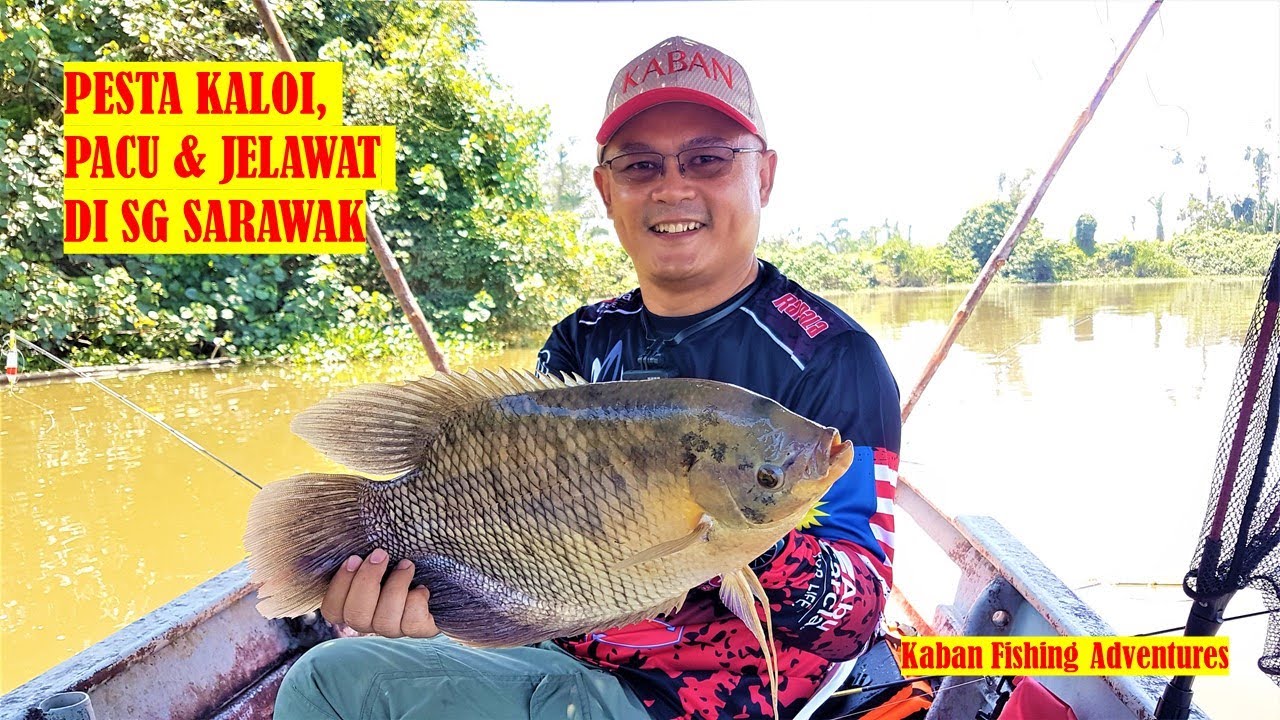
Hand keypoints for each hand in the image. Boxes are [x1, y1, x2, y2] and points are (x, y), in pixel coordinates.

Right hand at [320, 548, 438, 637]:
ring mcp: (393, 629)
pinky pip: (412, 625)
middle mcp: (370, 622)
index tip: (354, 557)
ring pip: (384, 621)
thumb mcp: (377, 557)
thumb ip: (361, 554)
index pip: (332, 609)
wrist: (439, 579)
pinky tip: (422, 588)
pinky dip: (416, 602)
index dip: (340, 585)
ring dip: (395, 587)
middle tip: (382, 554)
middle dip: (367, 581)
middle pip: (356, 616)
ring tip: (406, 565)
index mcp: (351, 606)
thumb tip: (341, 527)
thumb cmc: (396, 560)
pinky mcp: (419, 629)